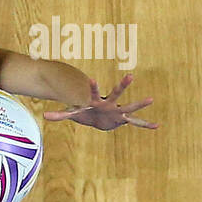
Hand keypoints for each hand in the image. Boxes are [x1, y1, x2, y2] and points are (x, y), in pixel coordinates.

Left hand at [43, 74, 158, 130]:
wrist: (98, 118)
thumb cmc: (86, 113)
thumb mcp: (73, 114)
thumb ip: (60, 114)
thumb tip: (43, 117)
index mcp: (96, 102)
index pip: (93, 93)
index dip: (93, 87)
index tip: (93, 79)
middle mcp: (109, 104)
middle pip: (116, 94)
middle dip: (122, 86)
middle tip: (130, 76)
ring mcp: (117, 111)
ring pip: (129, 106)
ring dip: (139, 104)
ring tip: (151, 99)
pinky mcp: (122, 120)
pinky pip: (136, 122)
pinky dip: (145, 125)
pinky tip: (157, 126)